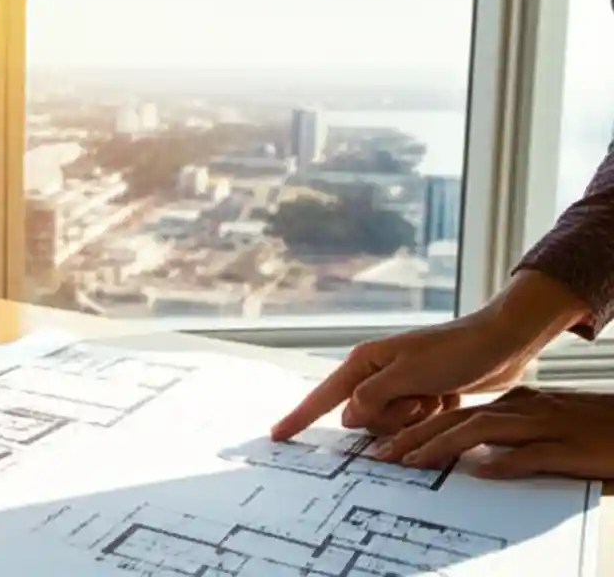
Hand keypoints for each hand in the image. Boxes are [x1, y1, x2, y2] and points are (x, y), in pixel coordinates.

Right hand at [270, 271, 588, 440]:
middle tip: (421, 399)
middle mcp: (376, 374)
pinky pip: (412, 424)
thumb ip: (371, 398)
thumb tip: (348, 417)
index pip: (323, 396)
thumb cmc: (455, 352)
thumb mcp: (407, 375)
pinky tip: (449, 398)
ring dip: (414, 419)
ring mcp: (399, 386)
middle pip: (362, 419)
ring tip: (438, 397)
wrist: (502, 342)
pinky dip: (431, 417)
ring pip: (387, 425)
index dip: (299, 418)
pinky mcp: (422, 396)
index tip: (277, 437)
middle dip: (390, 420)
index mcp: (365, 363)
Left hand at [376, 386, 613, 479]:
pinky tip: (484, 472)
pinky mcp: (568, 444)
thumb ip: (510, 435)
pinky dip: (507, 462)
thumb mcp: (544, 426)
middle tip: (382, 455)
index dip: (418, 429)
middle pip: (457, 420)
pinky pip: (533, 453)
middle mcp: (522, 409)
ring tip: (414, 461)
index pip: (456, 414)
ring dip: (444, 445)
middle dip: (415, 437)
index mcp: (515, 405)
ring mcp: (544, 424)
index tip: (389, 446)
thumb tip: (479, 457)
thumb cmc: (592, 430)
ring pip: (483, 430)